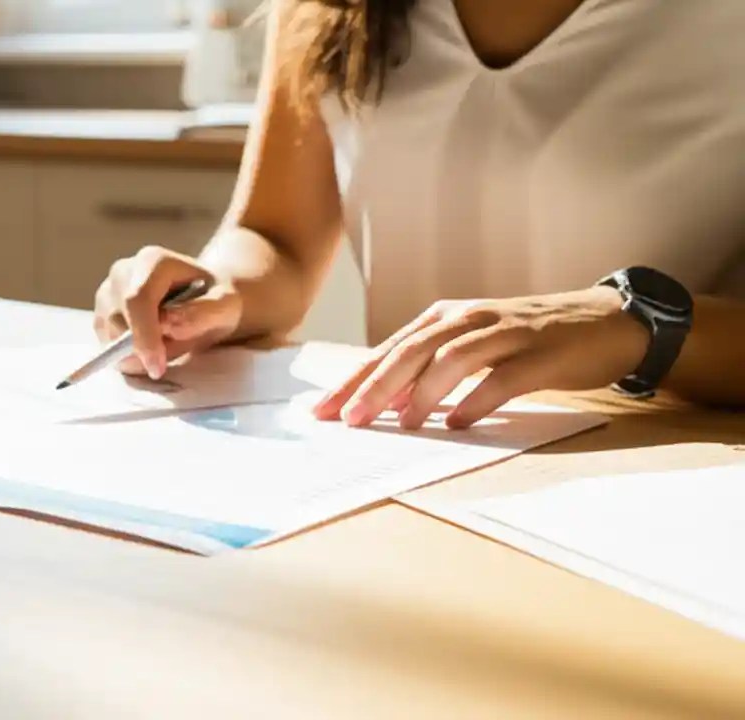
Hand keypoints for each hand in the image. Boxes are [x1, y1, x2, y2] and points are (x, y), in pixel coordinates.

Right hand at [94, 246, 242, 378]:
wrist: (207, 299)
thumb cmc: (216, 301)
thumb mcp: (225, 306)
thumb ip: (202, 313)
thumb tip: (169, 324)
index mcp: (154, 261)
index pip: (137, 299)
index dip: (144, 336)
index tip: (158, 367)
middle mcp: (124, 270)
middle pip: (117, 318)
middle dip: (139, 347)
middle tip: (166, 361)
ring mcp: (108, 290)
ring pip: (107, 332)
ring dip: (132, 351)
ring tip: (164, 346)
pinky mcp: (103, 312)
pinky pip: (104, 341)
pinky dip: (124, 353)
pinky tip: (149, 346)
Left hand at [314, 287, 649, 428]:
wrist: (606, 321)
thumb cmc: (528, 340)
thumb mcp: (471, 345)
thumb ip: (429, 369)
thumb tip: (384, 403)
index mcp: (446, 318)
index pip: (389, 350)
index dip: (353, 380)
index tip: (322, 411)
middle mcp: (470, 319)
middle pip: (411, 351)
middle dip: (376, 386)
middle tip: (350, 420)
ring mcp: (506, 333)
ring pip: (452, 359)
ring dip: (423, 392)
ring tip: (402, 424)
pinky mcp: (541, 354)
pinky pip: (503, 377)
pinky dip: (478, 400)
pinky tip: (459, 423)